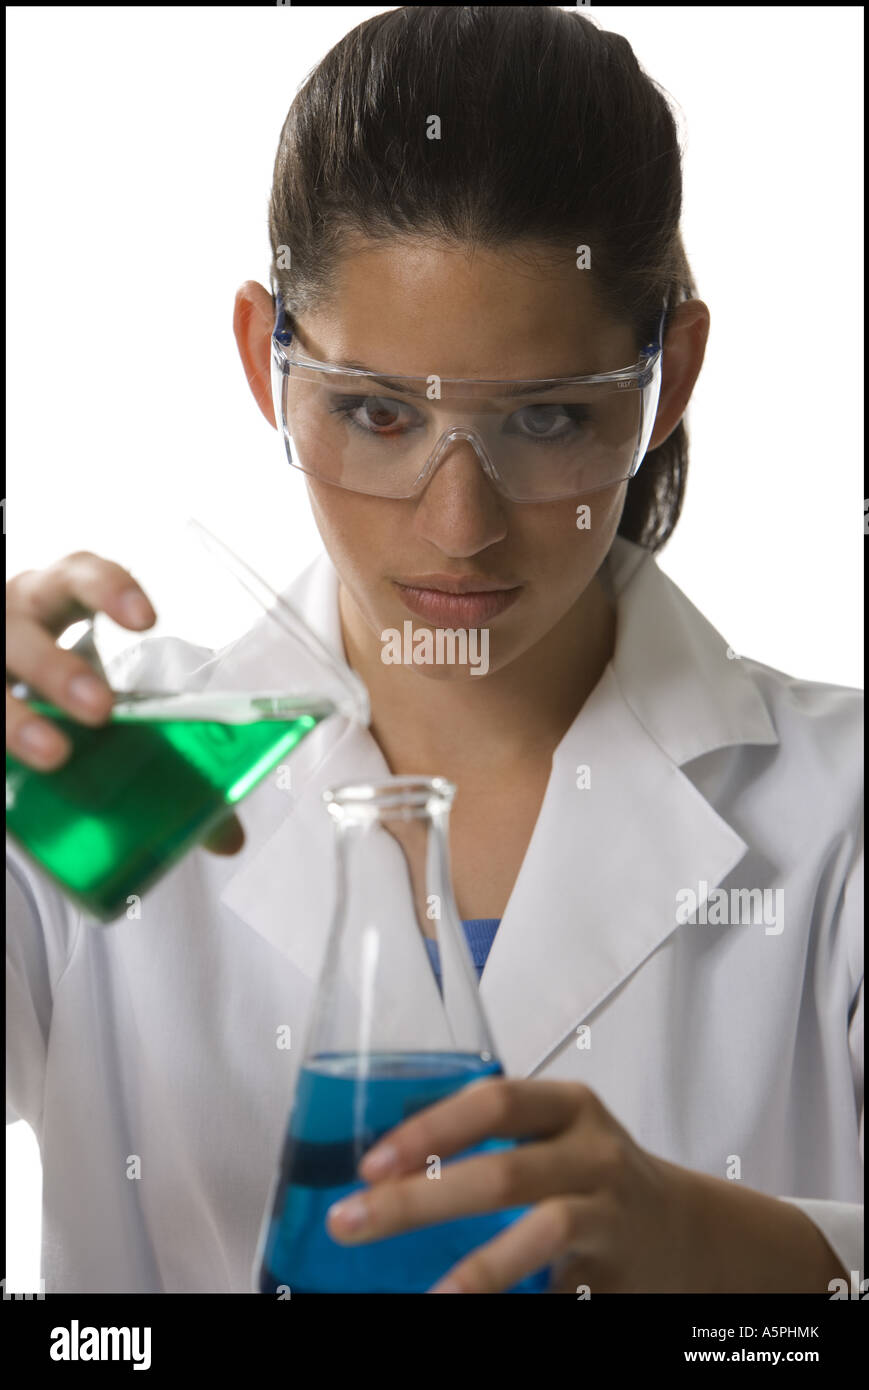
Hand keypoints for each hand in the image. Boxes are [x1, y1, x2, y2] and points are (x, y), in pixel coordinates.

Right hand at [6, 552, 242, 855]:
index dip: (110, 588)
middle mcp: (6, 620)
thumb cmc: (53, 686)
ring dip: (16, 717)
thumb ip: (162, 757)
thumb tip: (227, 837)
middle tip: (101, 710)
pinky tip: (4, 786)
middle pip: (22, 627)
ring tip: (54, 755)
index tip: (146, 620)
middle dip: (58, 666)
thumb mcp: (95, 698)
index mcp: (54, 602)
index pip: (79, 576)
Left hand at [326, 1077, 690, 1291]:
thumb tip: (381, 1176)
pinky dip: (517, 1303)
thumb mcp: (555, 1137)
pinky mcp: (620, 1274)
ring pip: (542, 1233)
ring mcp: (612, 1215)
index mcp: (569, 1108)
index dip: (429, 1129)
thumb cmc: (594, 1176)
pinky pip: (565, 1292)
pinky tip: (469, 1313)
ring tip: (428, 1298)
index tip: (370, 1164)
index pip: (495, 1102)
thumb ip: (492, 1139)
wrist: (685, 1233)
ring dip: (477, 1271)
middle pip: (503, 1173)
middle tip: (351, 1223)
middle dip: (419, 1200)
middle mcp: (595, 1155)